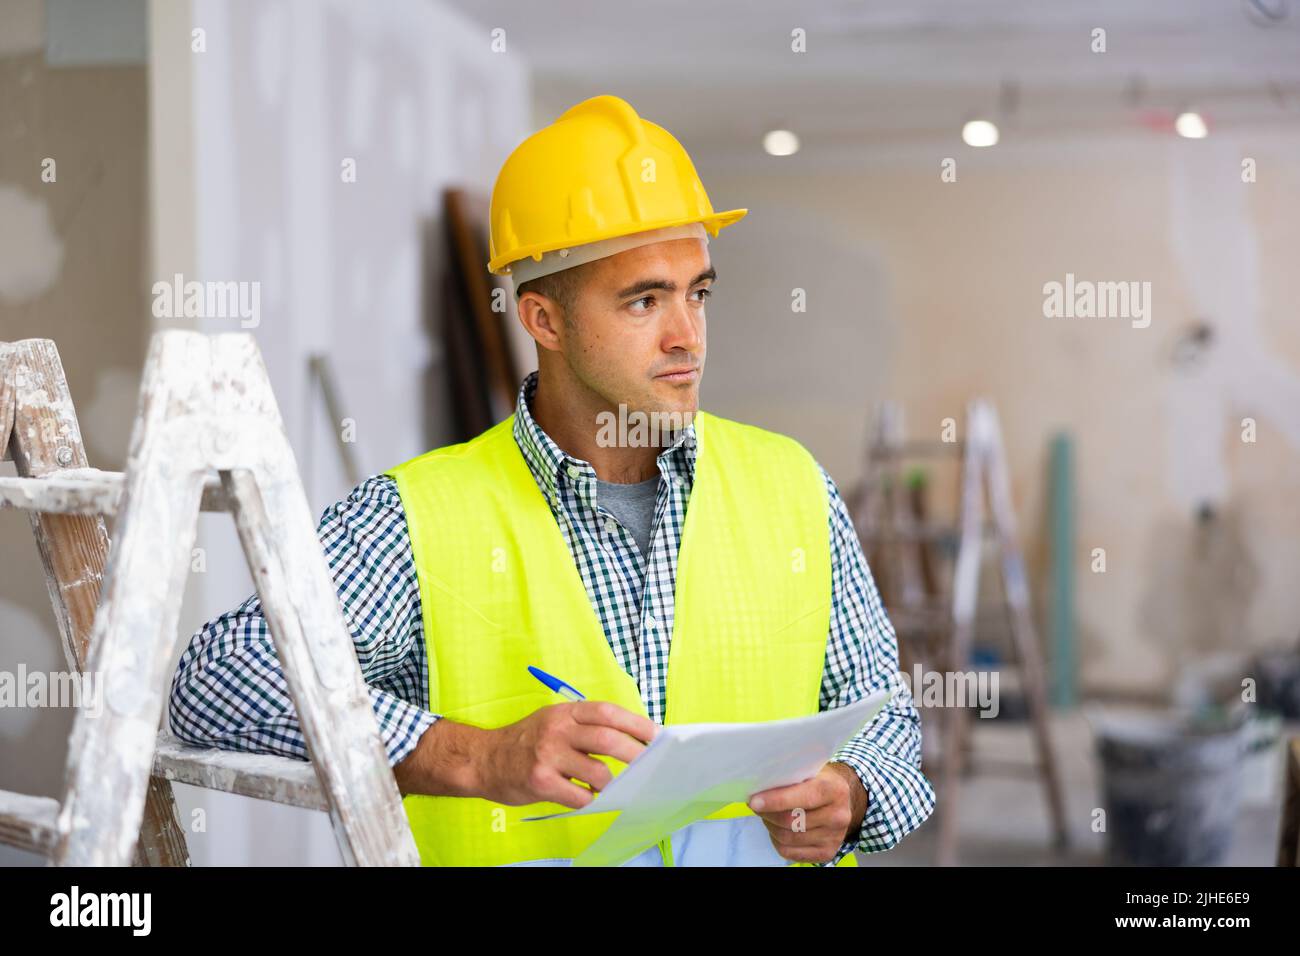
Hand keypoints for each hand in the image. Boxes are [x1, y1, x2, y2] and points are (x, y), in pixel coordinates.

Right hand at [396, 701, 656, 808]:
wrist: (483, 760)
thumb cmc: (525, 742)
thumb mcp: (553, 721)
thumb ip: (585, 727)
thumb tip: (628, 740)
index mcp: (565, 712)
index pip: (608, 713)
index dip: (636, 723)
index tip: (655, 736)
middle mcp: (558, 730)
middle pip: (609, 740)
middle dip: (636, 755)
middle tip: (649, 765)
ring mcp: (549, 756)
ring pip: (599, 772)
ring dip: (612, 783)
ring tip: (612, 786)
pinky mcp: (541, 781)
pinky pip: (580, 795)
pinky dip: (590, 799)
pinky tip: (587, 797)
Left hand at [747, 762, 866, 863]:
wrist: (843, 799)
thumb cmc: (819, 781)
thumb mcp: (810, 770)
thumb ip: (790, 776)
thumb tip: (759, 785)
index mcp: (835, 790)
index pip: (804, 797)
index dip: (776, 800)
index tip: (754, 801)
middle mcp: (838, 816)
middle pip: (791, 821)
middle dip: (767, 813)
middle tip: (756, 805)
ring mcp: (834, 837)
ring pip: (787, 838)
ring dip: (770, 826)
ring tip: (768, 815)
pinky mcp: (827, 853)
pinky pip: (790, 852)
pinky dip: (777, 841)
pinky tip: (778, 829)